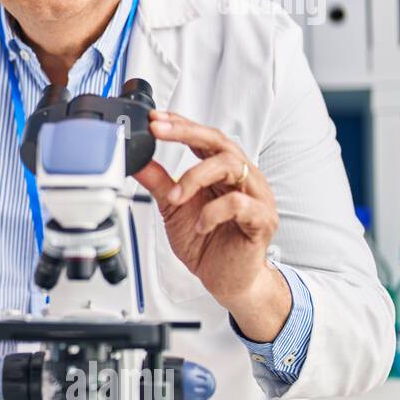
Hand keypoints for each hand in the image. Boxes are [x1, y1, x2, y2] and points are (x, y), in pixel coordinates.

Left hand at [134, 110, 290, 340]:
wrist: (228, 280)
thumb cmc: (208, 243)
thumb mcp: (174, 209)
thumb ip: (159, 183)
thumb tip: (137, 160)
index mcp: (222, 172)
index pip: (204, 137)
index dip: (181, 124)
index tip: (154, 118)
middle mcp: (243, 178)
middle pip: (219, 141)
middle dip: (186, 132)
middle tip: (158, 131)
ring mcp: (256, 196)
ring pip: (231, 165)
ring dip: (195, 176)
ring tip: (175, 196)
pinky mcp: (262, 220)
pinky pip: (239, 204)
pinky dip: (213, 212)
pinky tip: (201, 225)